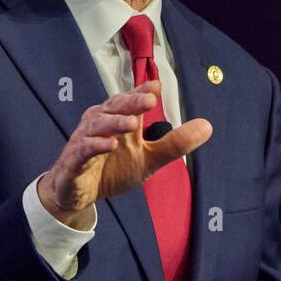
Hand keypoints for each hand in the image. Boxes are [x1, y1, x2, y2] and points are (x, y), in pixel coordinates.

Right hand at [37, 80, 212, 228]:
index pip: (130, 100)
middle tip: (149, 100)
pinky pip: (83, 149)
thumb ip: (175, 143)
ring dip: (115, 122)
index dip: (141, 92)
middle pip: (115, 107)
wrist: (78, 194)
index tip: (156, 87)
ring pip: (98, 125)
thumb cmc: (112, 169)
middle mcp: (100, 123)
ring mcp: (85, 140)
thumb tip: (207, 126)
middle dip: (131, 102)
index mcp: (118, 118)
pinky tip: (109, 145)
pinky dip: (95, 145)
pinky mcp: (73, 159)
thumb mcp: (149, 158)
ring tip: (133, 123)